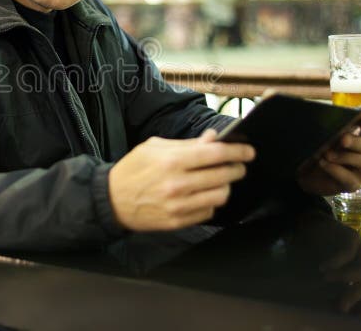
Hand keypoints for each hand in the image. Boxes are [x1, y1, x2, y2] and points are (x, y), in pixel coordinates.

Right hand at [108, 129, 254, 230]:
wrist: (112, 199)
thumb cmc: (133, 169)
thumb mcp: (154, 147)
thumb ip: (187, 144)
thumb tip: (213, 138)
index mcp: (172, 161)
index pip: (216, 154)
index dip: (237, 151)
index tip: (248, 150)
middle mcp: (178, 184)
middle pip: (223, 175)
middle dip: (236, 168)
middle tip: (238, 165)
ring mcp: (179, 206)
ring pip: (220, 195)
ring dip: (225, 186)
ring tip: (220, 180)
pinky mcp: (178, 222)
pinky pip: (208, 211)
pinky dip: (211, 202)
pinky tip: (203, 194)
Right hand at [295, 212, 360, 316]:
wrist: (313, 227)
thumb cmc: (317, 256)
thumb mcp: (322, 278)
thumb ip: (330, 293)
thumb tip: (331, 310)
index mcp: (360, 280)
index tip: (346, 315)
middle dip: (355, 297)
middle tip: (340, 307)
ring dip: (347, 276)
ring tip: (326, 278)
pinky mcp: (354, 237)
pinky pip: (350, 251)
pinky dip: (337, 260)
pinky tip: (324, 266)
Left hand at [296, 117, 360, 195]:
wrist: (310, 173)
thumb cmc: (322, 149)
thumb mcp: (326, 137)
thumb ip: (333, 130)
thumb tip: (331, 122)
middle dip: (356, 142)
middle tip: (343, 139)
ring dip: (346, 157)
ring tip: (328, 154)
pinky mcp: (354, 184)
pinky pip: (350, 178)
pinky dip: (336, 170)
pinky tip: (323, 163)